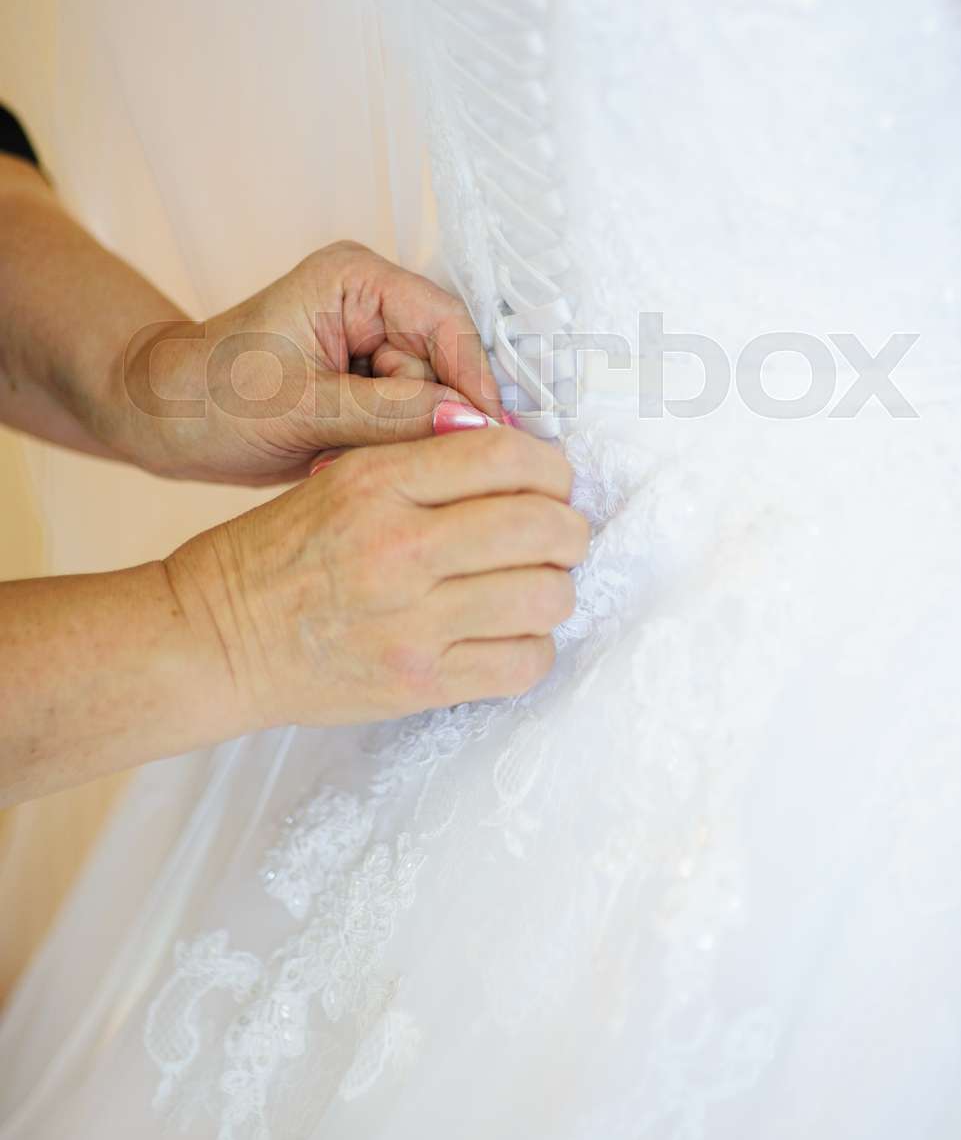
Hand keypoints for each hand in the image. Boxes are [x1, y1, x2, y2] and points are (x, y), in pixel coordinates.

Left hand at [120, 241, 508, 483]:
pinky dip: (383, 447)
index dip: (472, 380)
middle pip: (446, 365)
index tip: (488, 432)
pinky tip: (336, 455)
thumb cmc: (208, 399)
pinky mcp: (369, 383)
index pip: (447, 322)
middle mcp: (374, 303)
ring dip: (397, 438)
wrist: (160, 422)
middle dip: (421, 417)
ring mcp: (373, 343)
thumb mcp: (302, 410)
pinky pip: (409, 420)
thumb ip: (392, 416)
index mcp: (356, 279)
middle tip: (372, 452)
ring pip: (431, 400)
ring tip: (334, 452)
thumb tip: (470, 425)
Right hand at [166, 426, 588, 726]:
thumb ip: (427, 463)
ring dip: (555, 590)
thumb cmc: (278, 555)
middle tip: (556, 537)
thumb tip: (522, 457)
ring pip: (548, 596)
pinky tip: (508, 636)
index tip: (550, 482)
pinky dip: (533, 648)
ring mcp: (412, 621)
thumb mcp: (342, 479)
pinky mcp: (418, 683)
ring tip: (530, 588)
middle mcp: (401, 547)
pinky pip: (524, 664)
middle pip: (544, 525)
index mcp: (380, 481)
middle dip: (568, 529)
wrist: (213, 640)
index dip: (551, 468)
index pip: (509, 456)